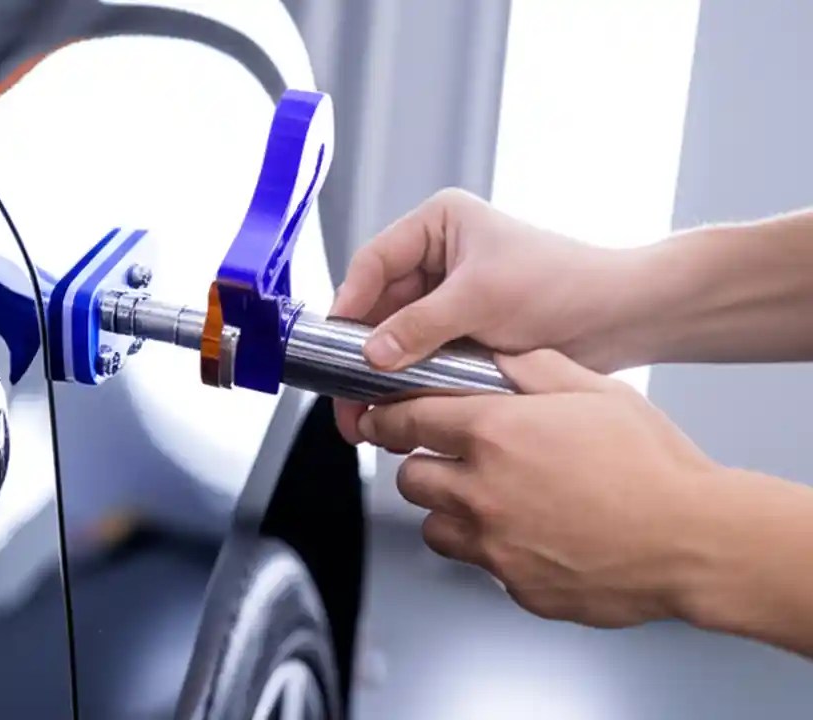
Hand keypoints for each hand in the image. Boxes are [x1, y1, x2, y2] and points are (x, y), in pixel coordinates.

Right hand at [330, 188, 640, 442]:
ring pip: (395, 339)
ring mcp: (449, 299)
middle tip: (348, 398)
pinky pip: (421, 359)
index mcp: (438, 226)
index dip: (348, 306)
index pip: (373, 264)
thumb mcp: (480, 300)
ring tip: (369, 417)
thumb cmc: (563, 284)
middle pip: (378, 308)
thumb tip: (370, 356)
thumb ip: (418, 327)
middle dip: (362, 355)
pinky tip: (398, 413)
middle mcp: (437, 258)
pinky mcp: (462, 334)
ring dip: (382, 377)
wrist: (622, 318)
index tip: (334, 348)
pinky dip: (409, 386)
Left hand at [358, 349, 726, 627]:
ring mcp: (495, 545)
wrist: (694, 541)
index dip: (388, 418)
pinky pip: (480, 566)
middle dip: (421, 464)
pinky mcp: (515, 585)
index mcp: (495, 435)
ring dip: (448, 511)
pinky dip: (491, 550)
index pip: (408, 421)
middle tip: (448, 459)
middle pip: (410, 478)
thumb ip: (534, 370)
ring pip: (434, 528)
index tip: (381, 420)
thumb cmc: (654, 466)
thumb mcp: (596, 391)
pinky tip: (529, 534)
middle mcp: (483, 492)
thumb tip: (498, 359)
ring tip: (486, 499)